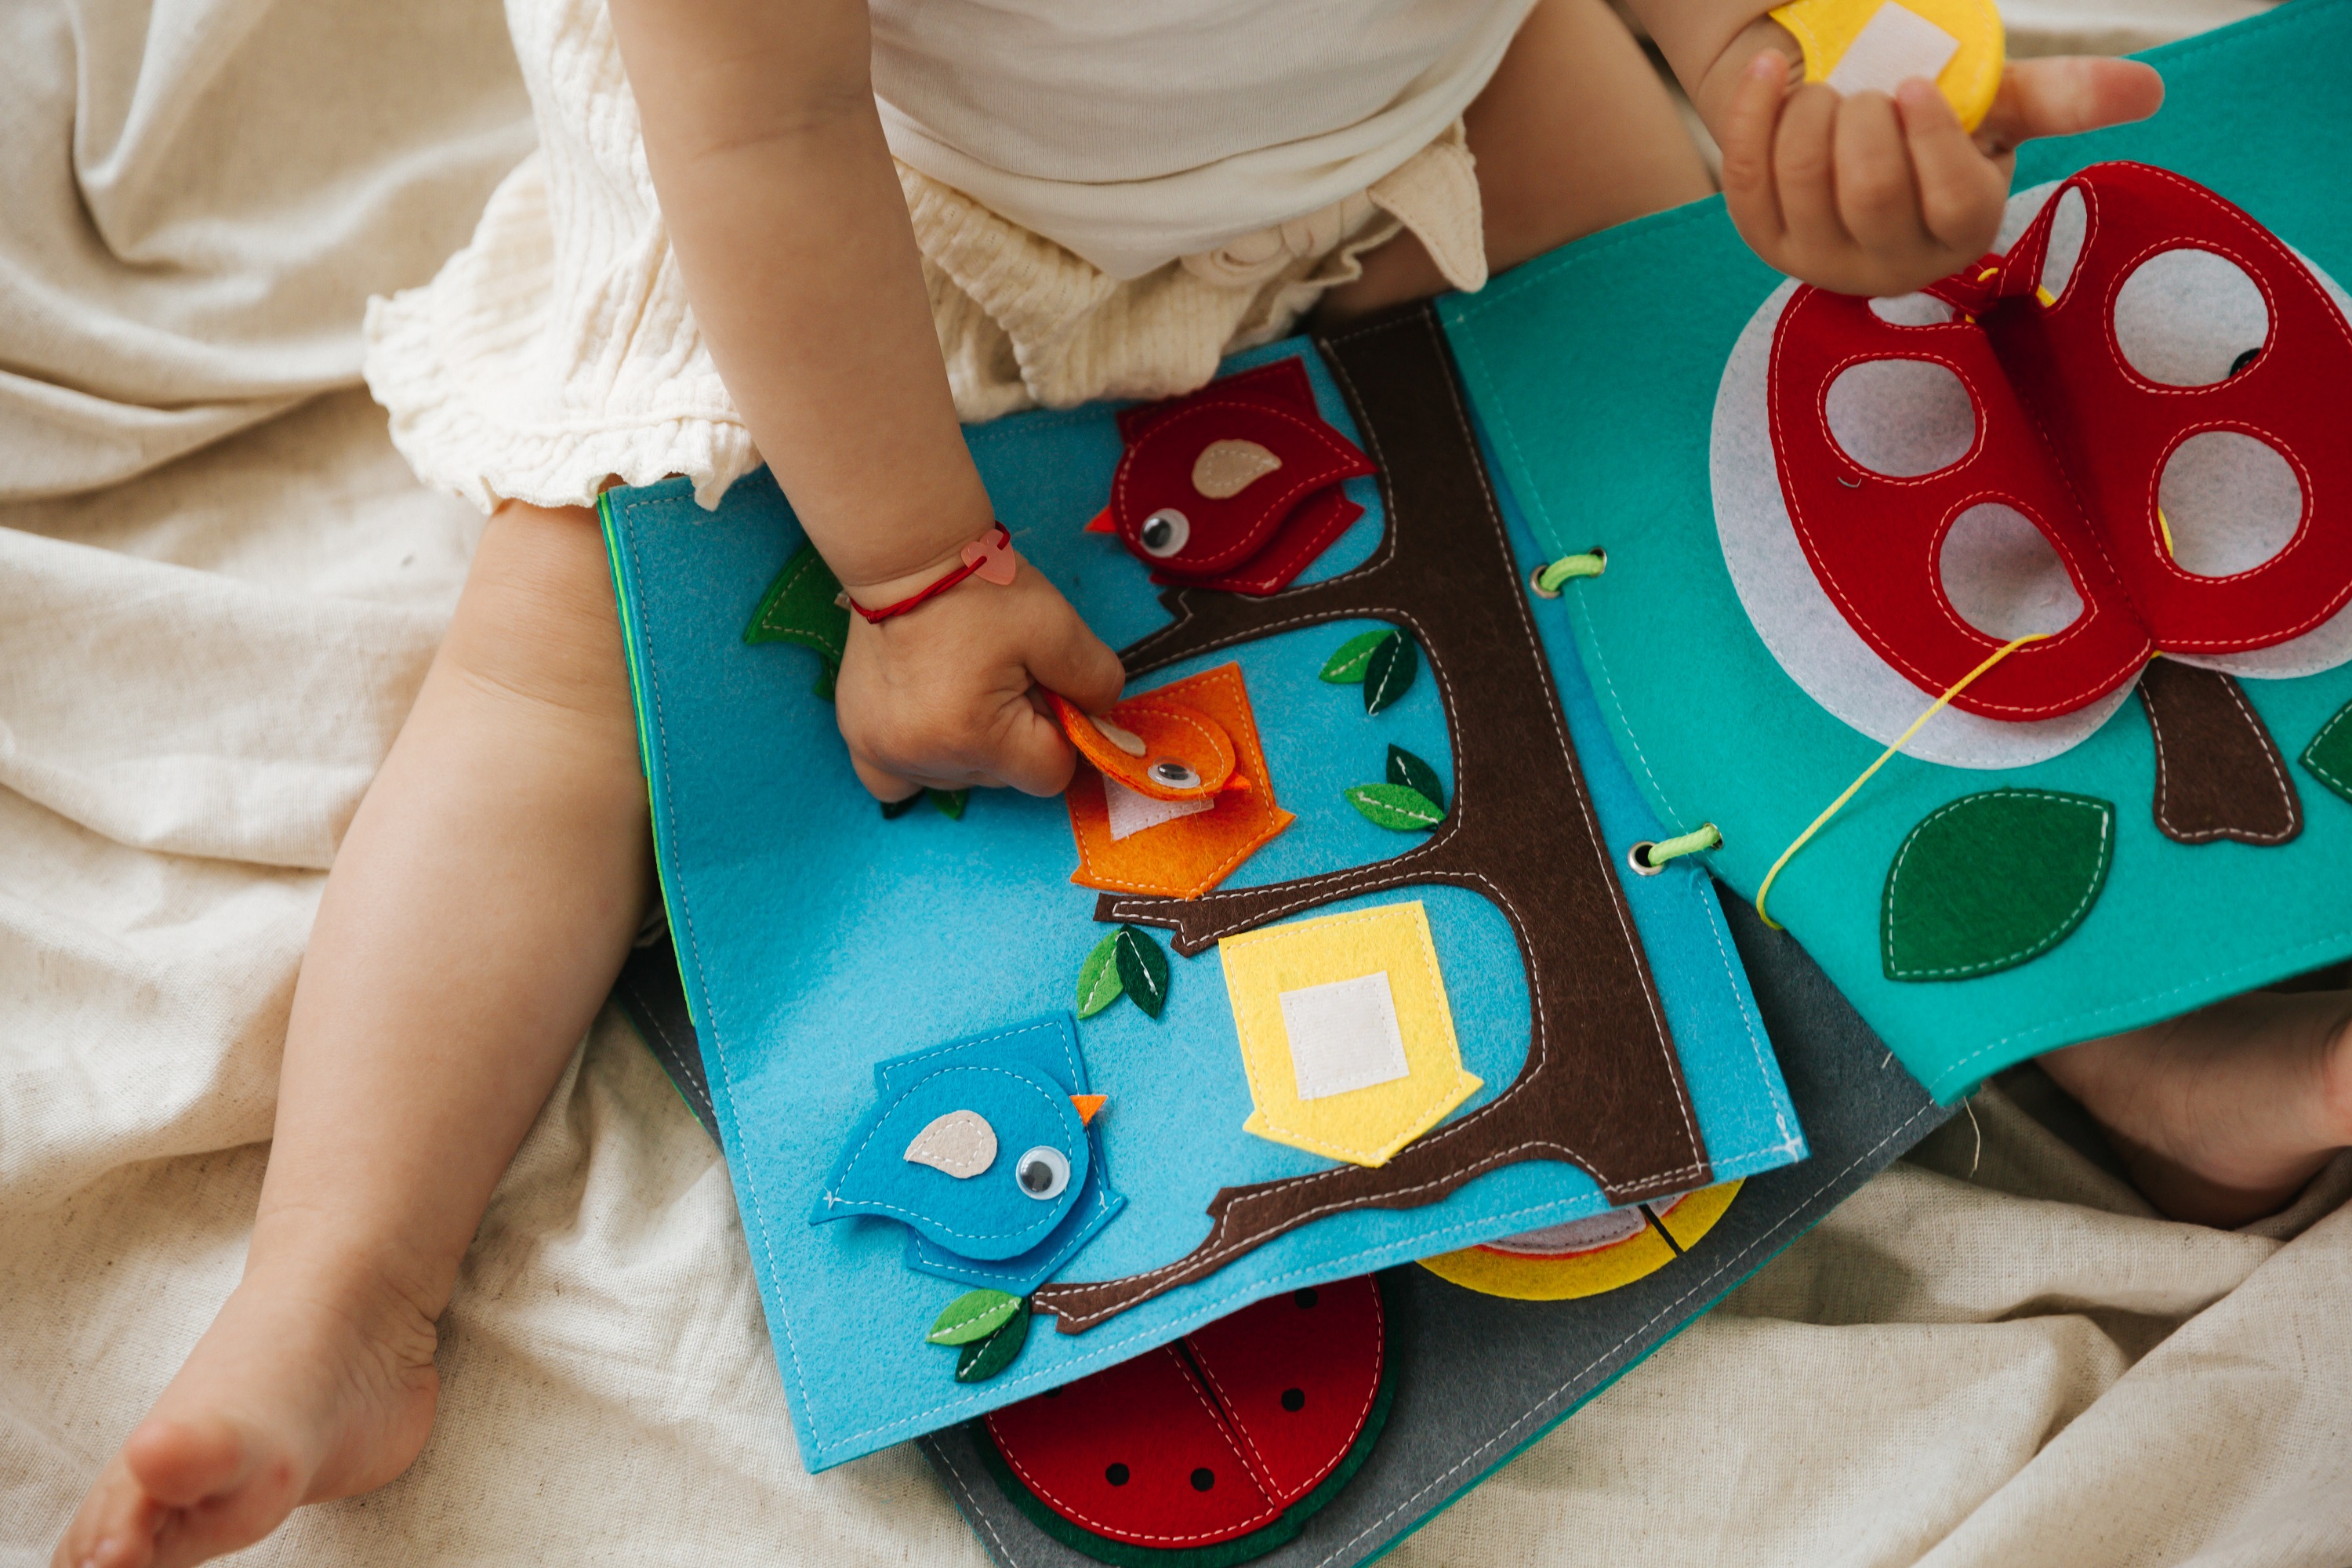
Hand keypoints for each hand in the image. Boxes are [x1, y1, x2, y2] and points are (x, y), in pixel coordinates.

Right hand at [833, 552, 1124, 801]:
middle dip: (1015, 735)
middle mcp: (922, 757)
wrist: (908, 558)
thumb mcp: (1060, 627)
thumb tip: (1100, 724)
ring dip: (973, 745)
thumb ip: (1098, 684)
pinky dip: (925, 760)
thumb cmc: (983, 589)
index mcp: (973, 737)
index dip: (1057, 731)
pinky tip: (931, 720)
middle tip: (999, 675)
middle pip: (1003, 778)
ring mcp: (882, 752)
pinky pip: (900, 782)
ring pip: (960, 778)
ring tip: (961, 684)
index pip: (1049, 774)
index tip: (1040, 686)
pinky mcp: (859, 739)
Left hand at [1718, 45, 2164, 296]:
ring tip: (1832, 91)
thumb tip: (2149, 89)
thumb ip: (2060, 96)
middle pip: (1871, 189)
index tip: (1917, 86)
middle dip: (1866, 116)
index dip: (1932, 137)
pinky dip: (1758, 106)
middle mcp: (1888, 263)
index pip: (1953, 202)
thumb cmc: (1926, 120)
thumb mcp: (1994, 108)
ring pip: (1804, 176)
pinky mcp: (1761, 237)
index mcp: (1959, 234)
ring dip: (1814, 107)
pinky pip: (1747, 171)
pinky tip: (1773, 72)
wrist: (1840, 120)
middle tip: (1872, 90)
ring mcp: (1818, 257)